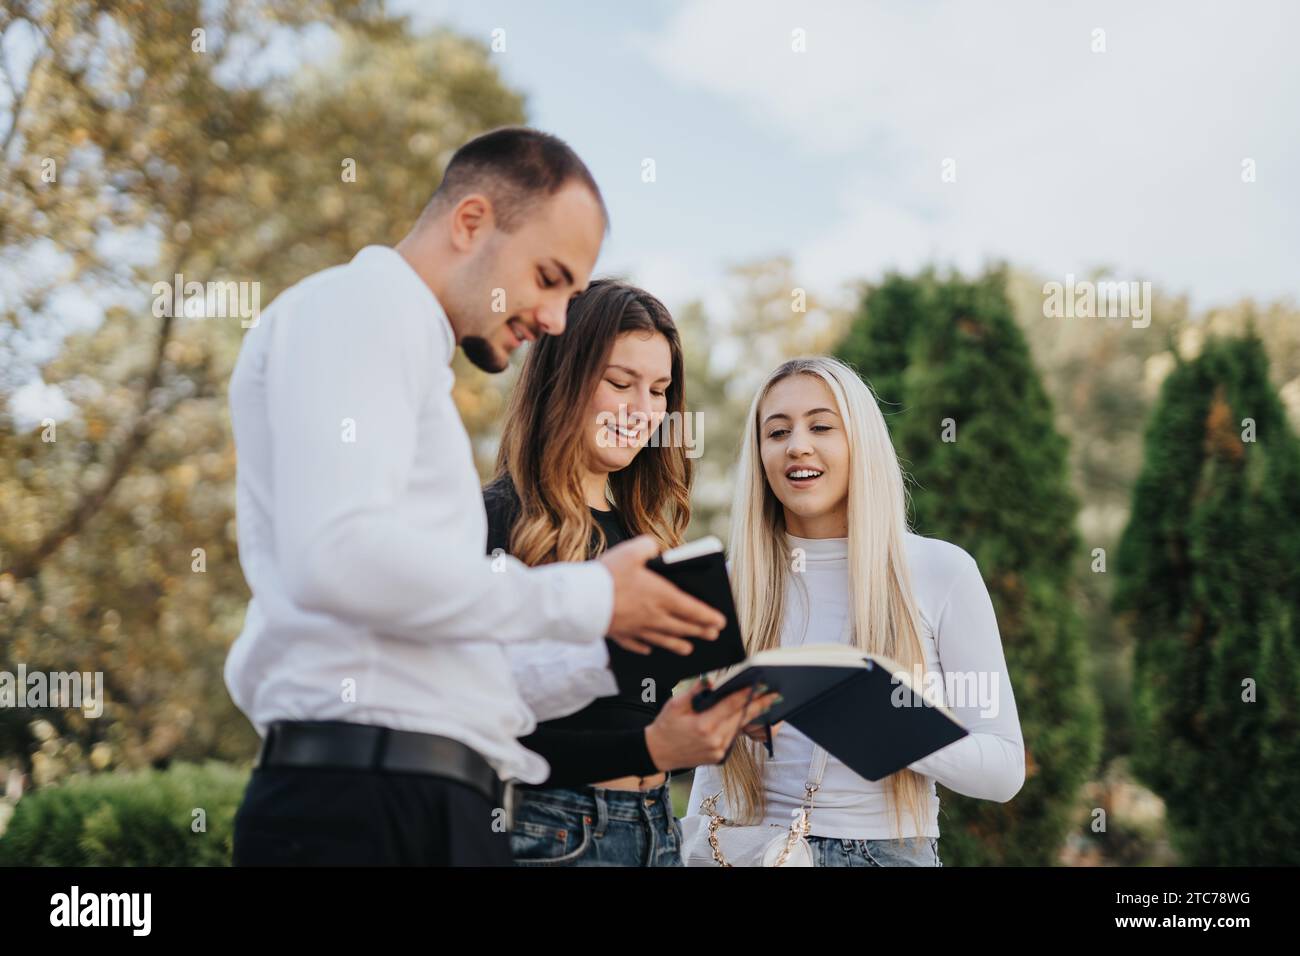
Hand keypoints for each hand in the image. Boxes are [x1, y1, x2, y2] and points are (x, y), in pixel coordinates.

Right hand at [598, 536, 726, 655]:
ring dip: (678, 644)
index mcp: (661, 596)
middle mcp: (653, 616)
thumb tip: (656, 549)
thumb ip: (649, 547)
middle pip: (681, 627)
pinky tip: (649, 649)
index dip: (708, 616)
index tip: (721, 622)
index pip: (692, 609)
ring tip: (688, 649)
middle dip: (699, 631)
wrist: (579, 600)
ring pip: (663, 639)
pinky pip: (636, 644)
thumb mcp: (632, 550)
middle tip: (713, 636)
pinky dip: (645, 647)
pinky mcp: (619, 635)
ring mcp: (636, 628)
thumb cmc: (607, 575)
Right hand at [643, 680, 779, 770]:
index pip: (731, 705)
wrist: (658, 753)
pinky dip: (739, 725)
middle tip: (774, 693)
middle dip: (758, 704)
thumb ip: (695, 691)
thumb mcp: (675, 704)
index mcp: (703, 725)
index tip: (761, 685)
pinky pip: (732, 736)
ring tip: (765, 701)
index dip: (747, 694)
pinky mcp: (719, 756)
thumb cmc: (665, 726)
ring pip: (739, 728)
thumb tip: (712, 681)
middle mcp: (714, 740)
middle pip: (741, 718)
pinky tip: (746, 715)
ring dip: (751, 714)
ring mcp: (718, 750)